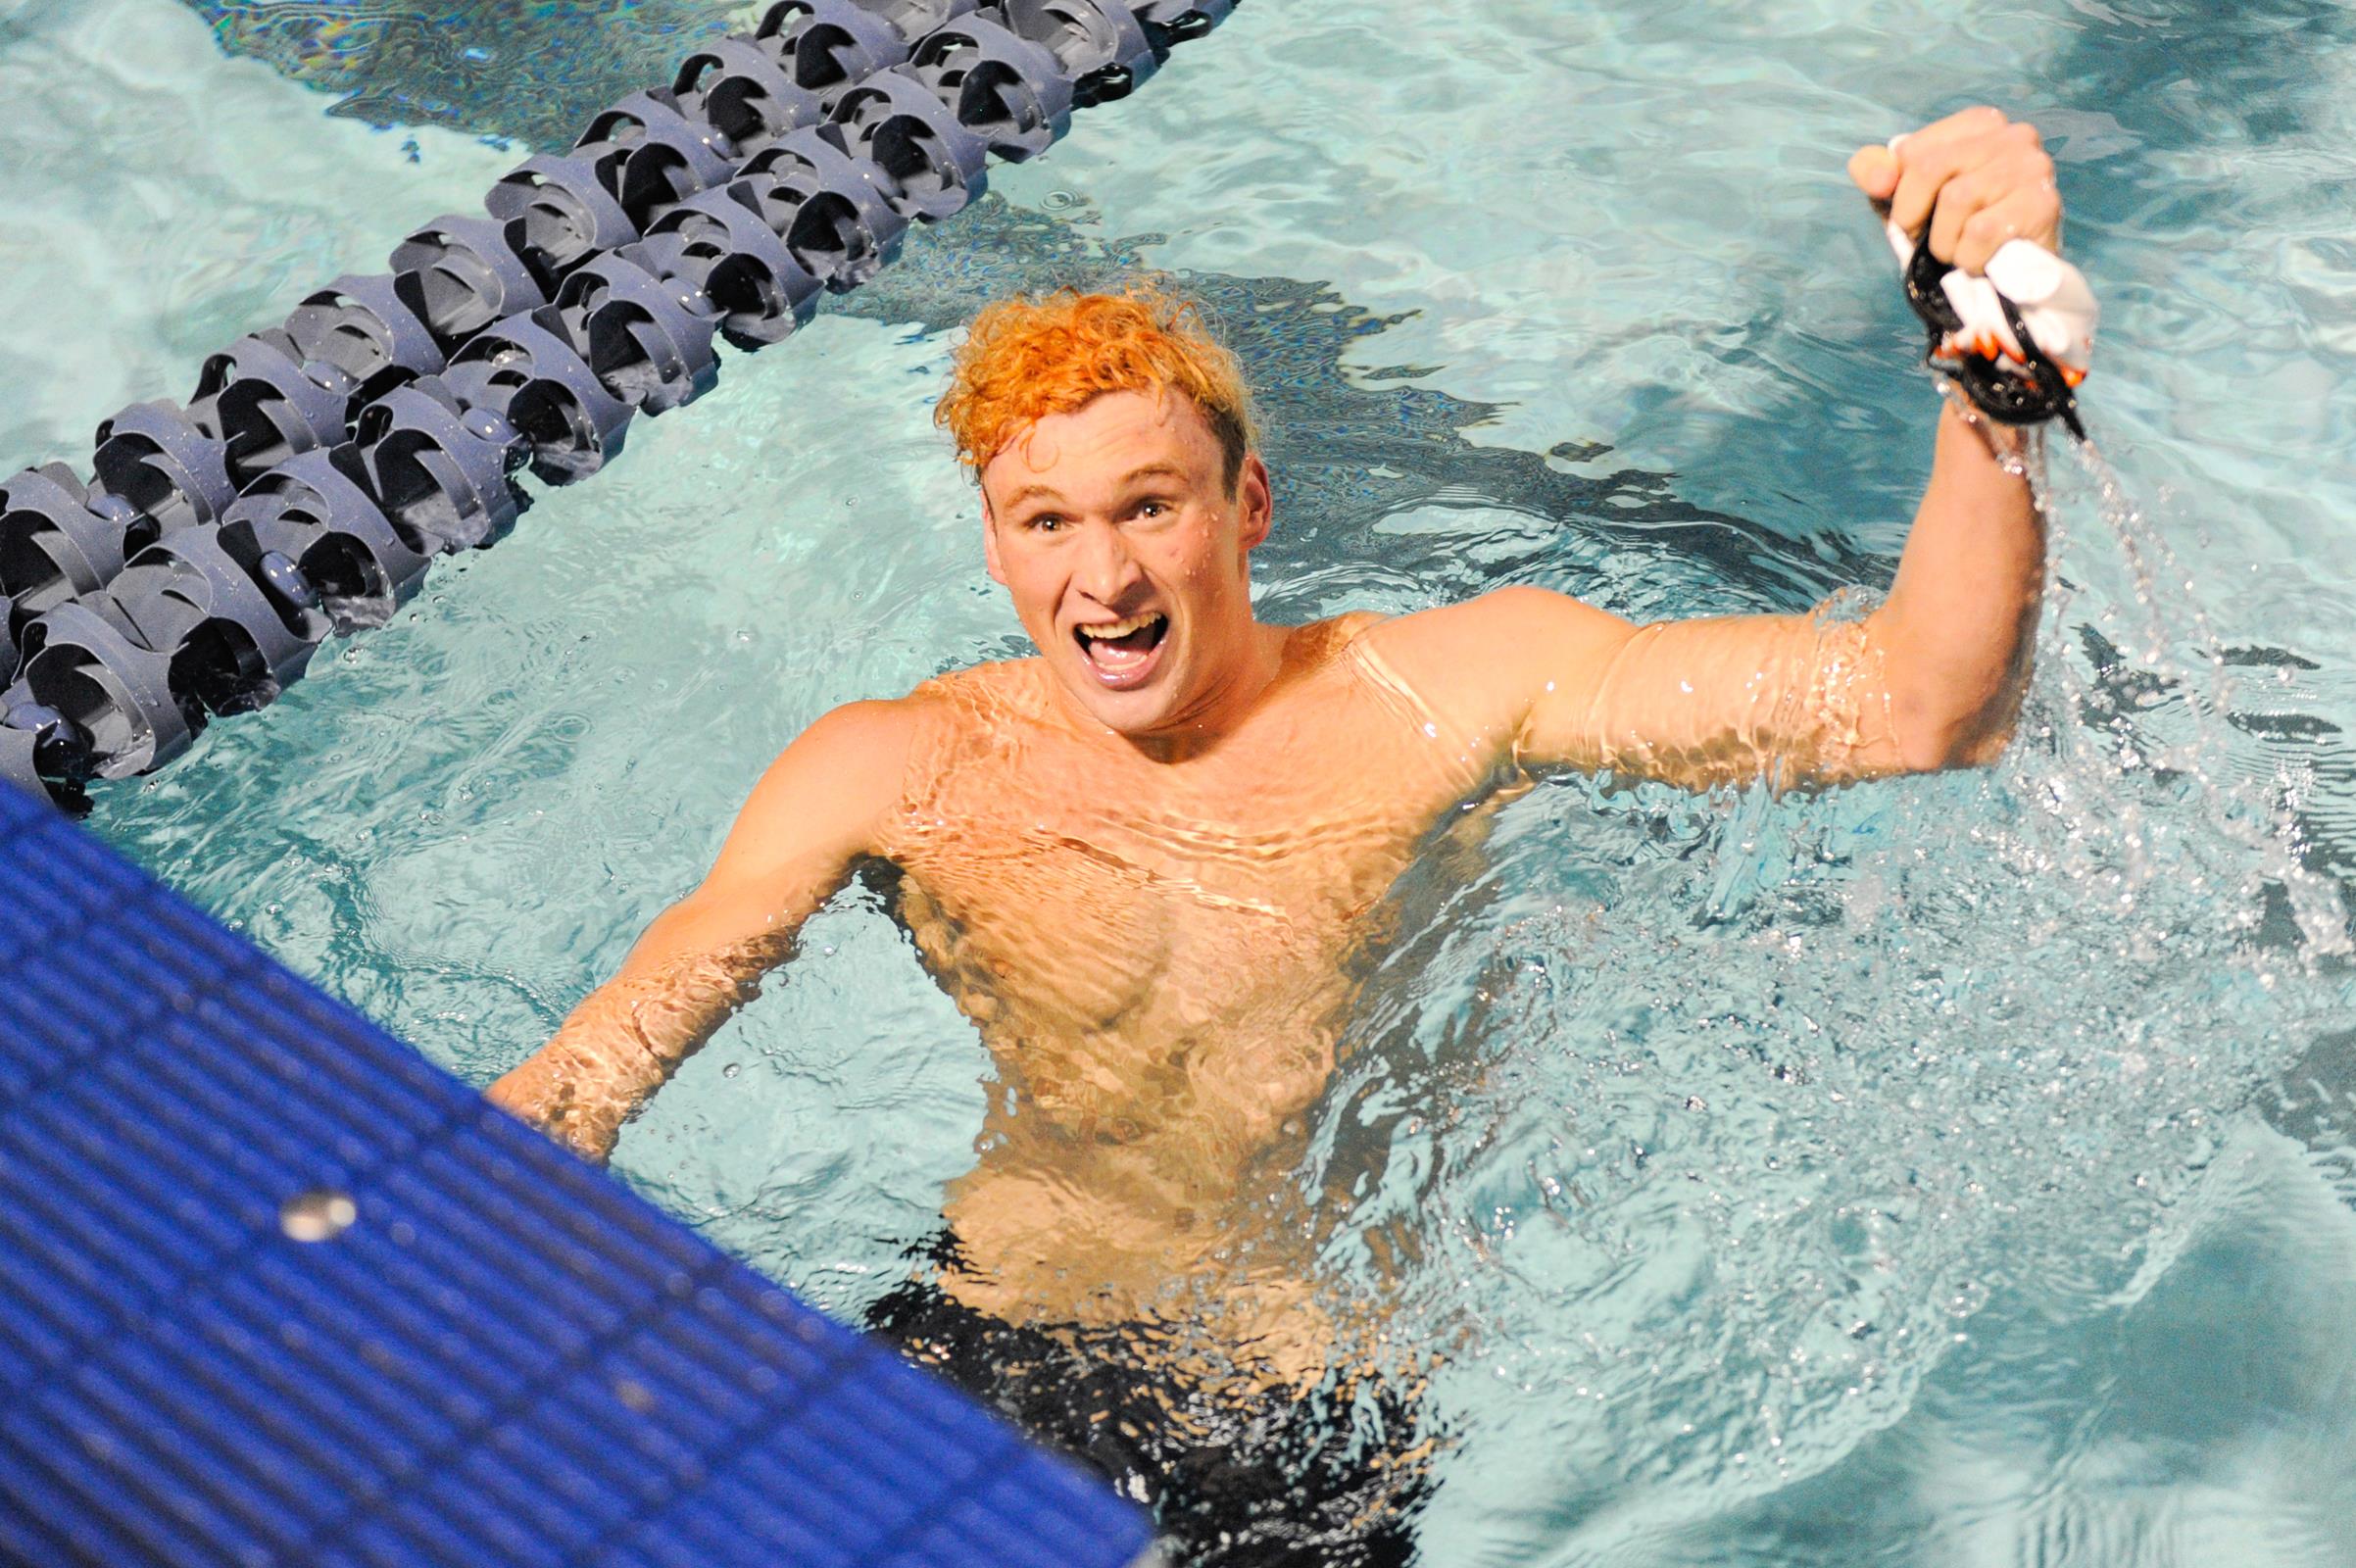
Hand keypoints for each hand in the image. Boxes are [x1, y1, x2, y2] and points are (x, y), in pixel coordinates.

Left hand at [1848, 107, 2061, 274]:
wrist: (2006, 284)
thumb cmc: (1956, 231)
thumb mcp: (1906, 200)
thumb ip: (1877, 176)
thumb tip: (1877, 177)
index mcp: (1980, 123)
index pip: (1911, 151)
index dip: (1901, 196)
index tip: (1916, 217)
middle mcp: (2014, 134)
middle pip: (1929, 168)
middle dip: (1917, 217)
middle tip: (1932, 241)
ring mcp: (2034, 165)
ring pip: (1956, 199)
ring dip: (1946, 242)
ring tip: (1963, 249)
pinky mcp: (2043, 203)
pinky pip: (1980, 231)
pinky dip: (1969, 258)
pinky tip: (1985, 260)